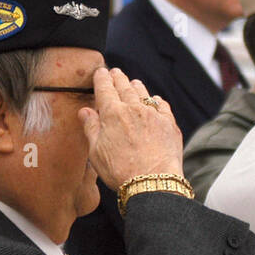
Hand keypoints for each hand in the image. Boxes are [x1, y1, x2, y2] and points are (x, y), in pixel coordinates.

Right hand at [80, 67, 182, 188]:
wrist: (153, 182)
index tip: (101, 72)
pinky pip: (162, 105)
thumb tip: (85, 111)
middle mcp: (134, 109)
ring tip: (133, 82)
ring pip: (143, 93)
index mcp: (112, 113)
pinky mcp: (169, 124)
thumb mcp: (96, 152)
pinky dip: (156, 100)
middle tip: (115, 72)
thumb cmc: (121, 171)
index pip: (105, 88)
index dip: (102, 78)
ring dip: (136, 86)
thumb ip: (91, 128)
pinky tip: (155, 100)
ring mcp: (154, 115)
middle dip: (118, 77)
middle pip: (124, 87)